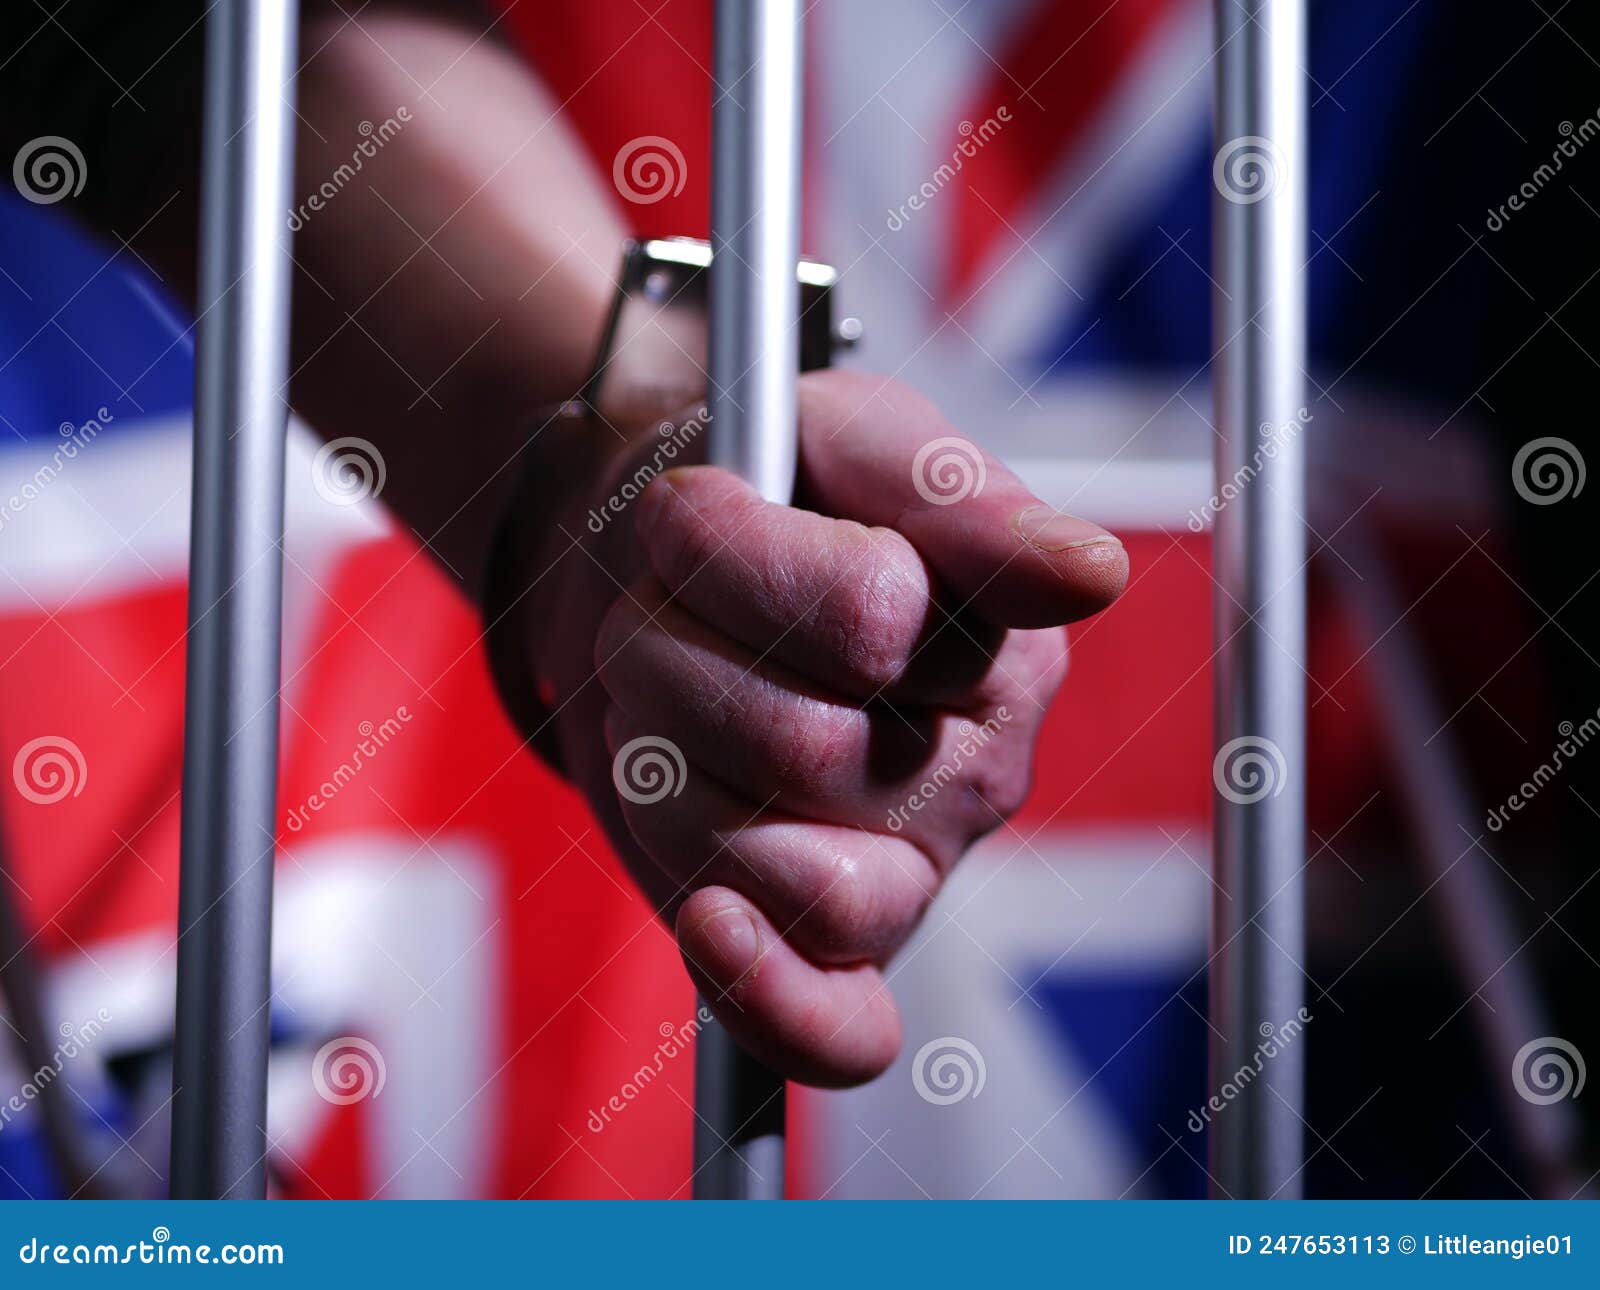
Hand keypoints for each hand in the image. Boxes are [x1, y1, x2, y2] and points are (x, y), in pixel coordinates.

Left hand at [515, 369, 1127, 1085]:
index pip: (862, 617)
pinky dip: (768, 992)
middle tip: (667, 609)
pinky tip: (714, 923)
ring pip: (777, 867)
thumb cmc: (765, 496)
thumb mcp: (850, 439)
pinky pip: (834, 1030)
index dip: (741, 557)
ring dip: (667, 765)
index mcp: (1003, 642)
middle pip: (803, 749)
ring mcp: (907, 869)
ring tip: (666, 698)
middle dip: (681, 659)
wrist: (648, 569)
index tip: (708, 506)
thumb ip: (958, 498)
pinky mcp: (826, 944)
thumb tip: (1088, 576)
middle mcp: (975, 769)